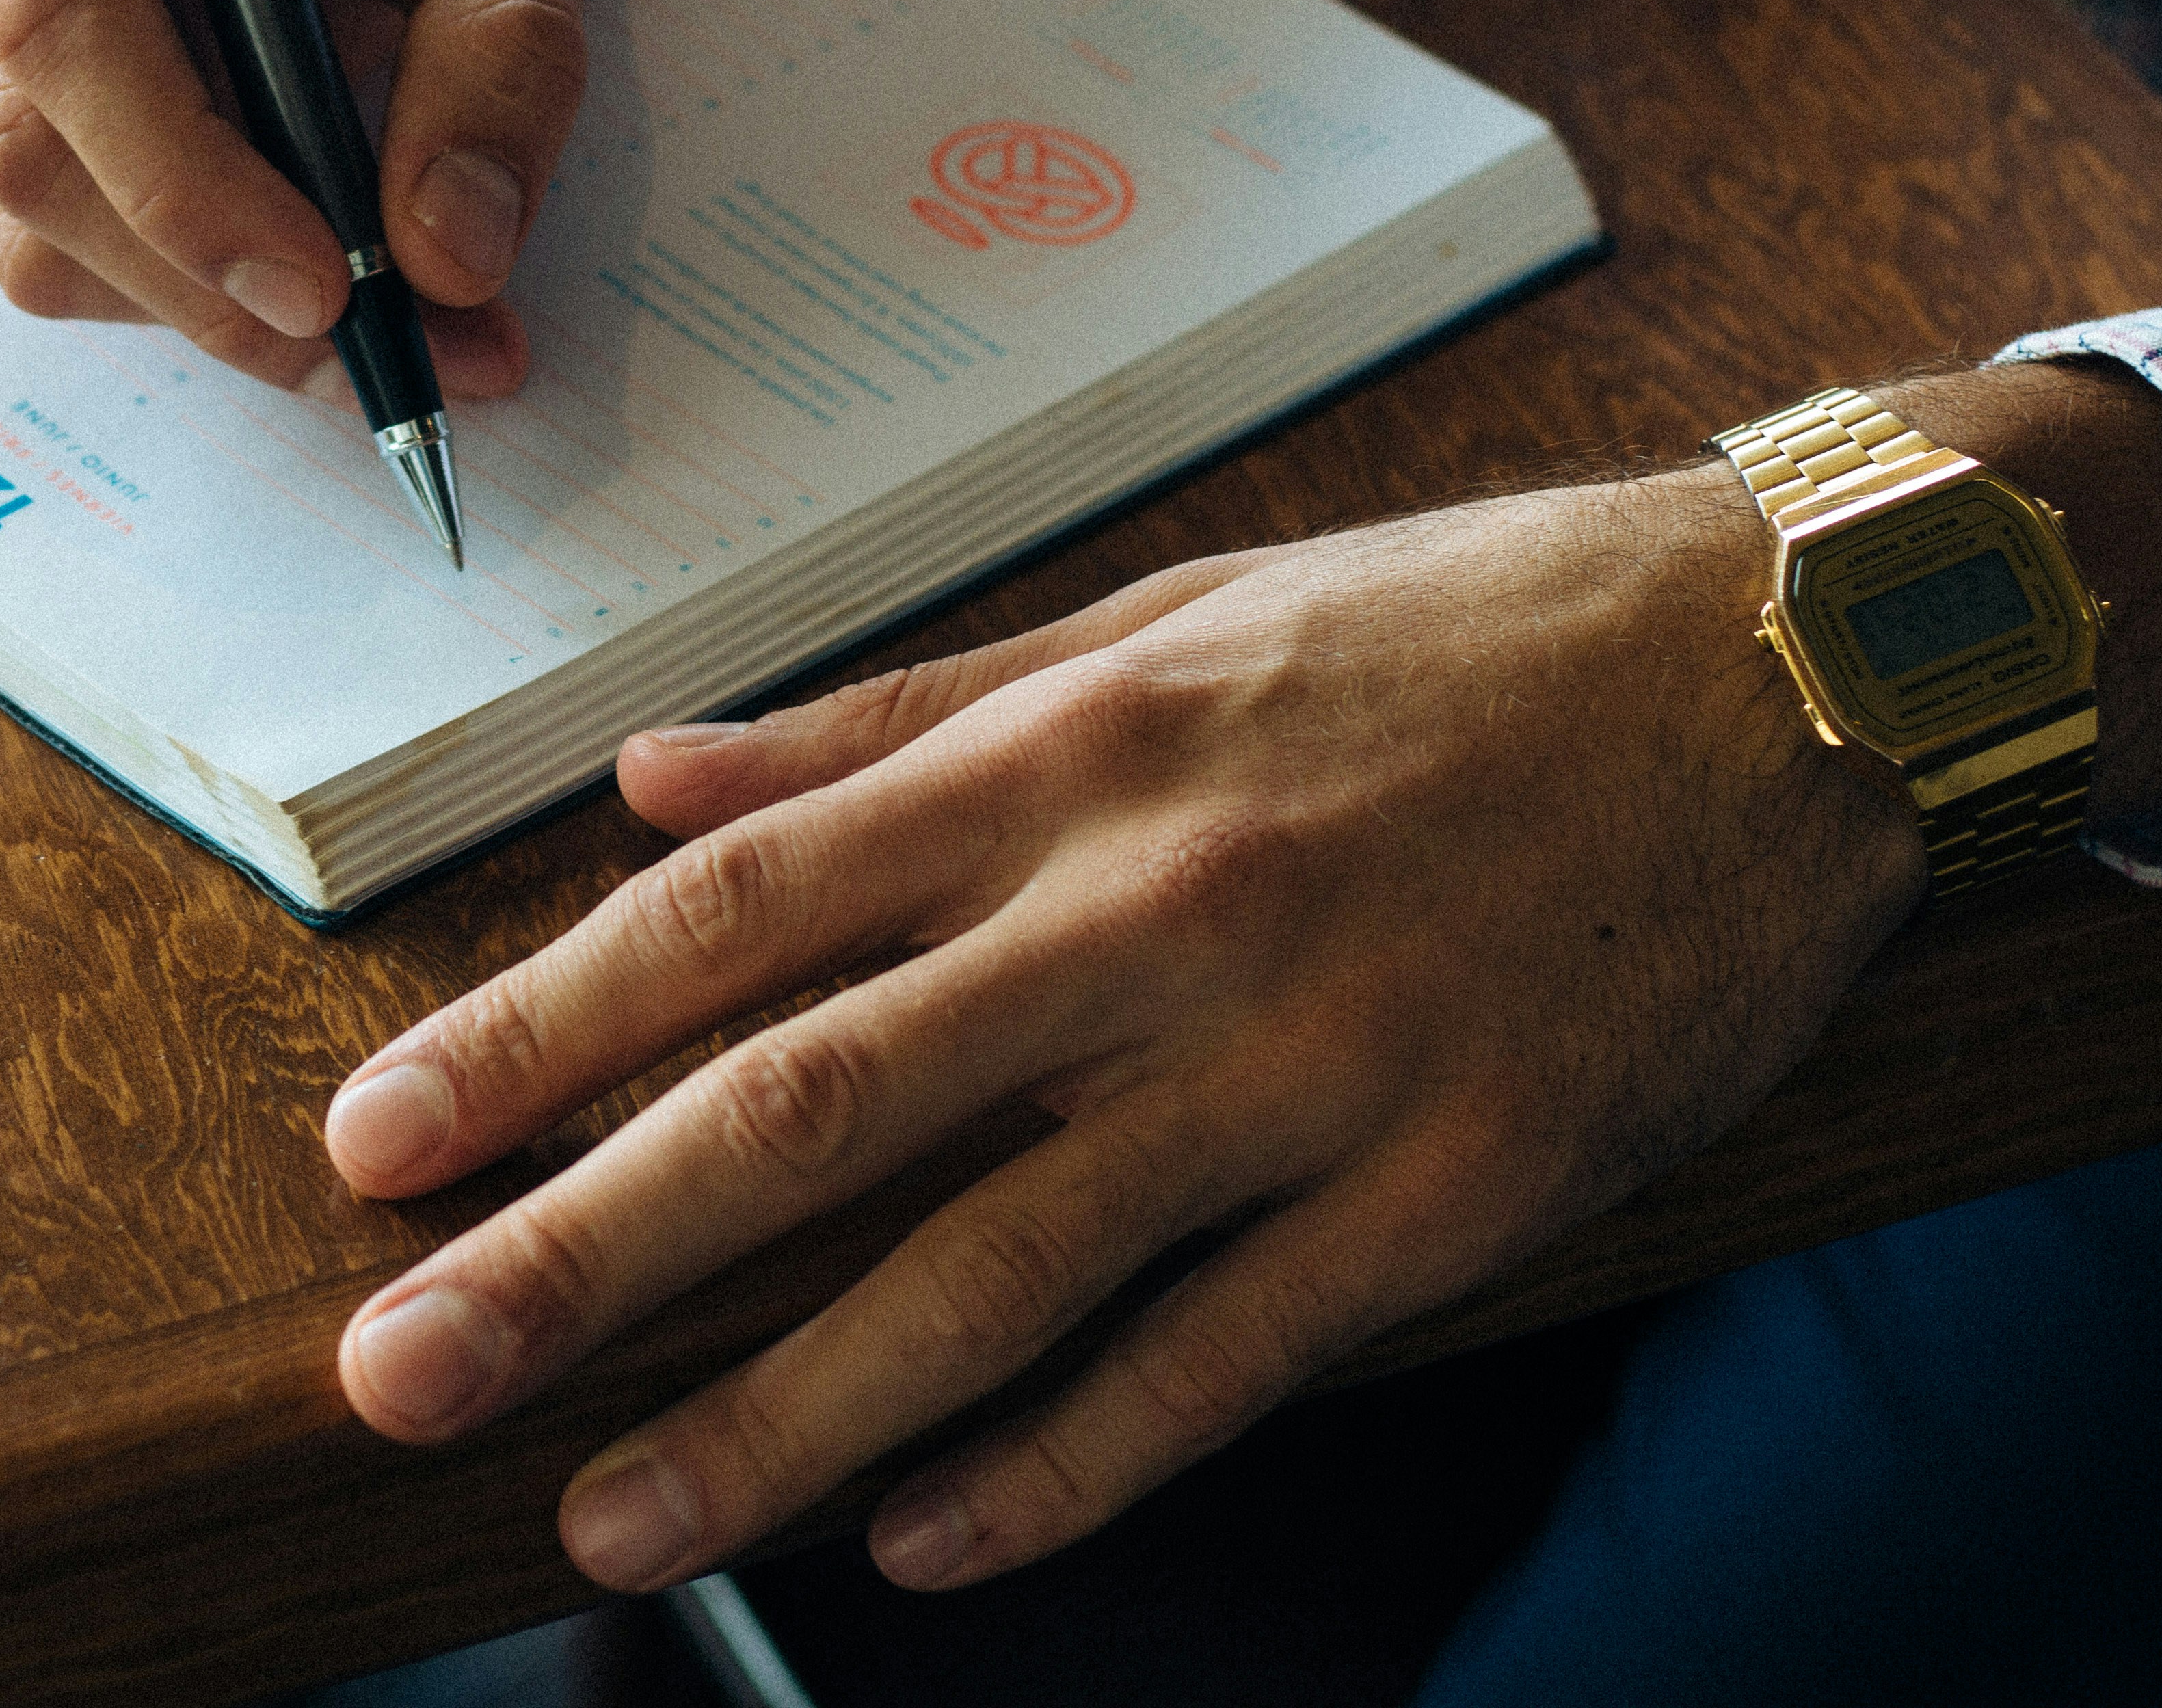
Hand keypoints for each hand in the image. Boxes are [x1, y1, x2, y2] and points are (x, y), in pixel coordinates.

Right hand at [0, 0, 667, 397]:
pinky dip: (183, 274)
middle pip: (28, 138)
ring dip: (205, 303)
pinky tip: (315, 260)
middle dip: (212, 280)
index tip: (330, 288)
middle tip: (413, 356)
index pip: (61, 9)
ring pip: (26, 209)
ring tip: (404, 323)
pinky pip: (48, 213)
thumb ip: (505, 53)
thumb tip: (452, 260)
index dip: (180, 178)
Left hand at [322, 461, 1953, 1591]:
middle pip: (810, 1108)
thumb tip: (657, 779)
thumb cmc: (1449, 632)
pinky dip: (1067, 1469)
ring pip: (996, 1276)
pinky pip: (1223, 1363)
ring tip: (616, 1524)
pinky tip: (929, 1542)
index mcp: (1059, 758)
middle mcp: (1150, 911)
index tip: (376, 1141)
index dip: (531, 1034)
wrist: (1784, 664)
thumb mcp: (1156, 618)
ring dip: (785, 1422)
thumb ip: (891, 715)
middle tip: (407, 1374)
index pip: (729, 914)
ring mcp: (1304, 1067)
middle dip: (581, 1257)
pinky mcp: (1456, 1192)